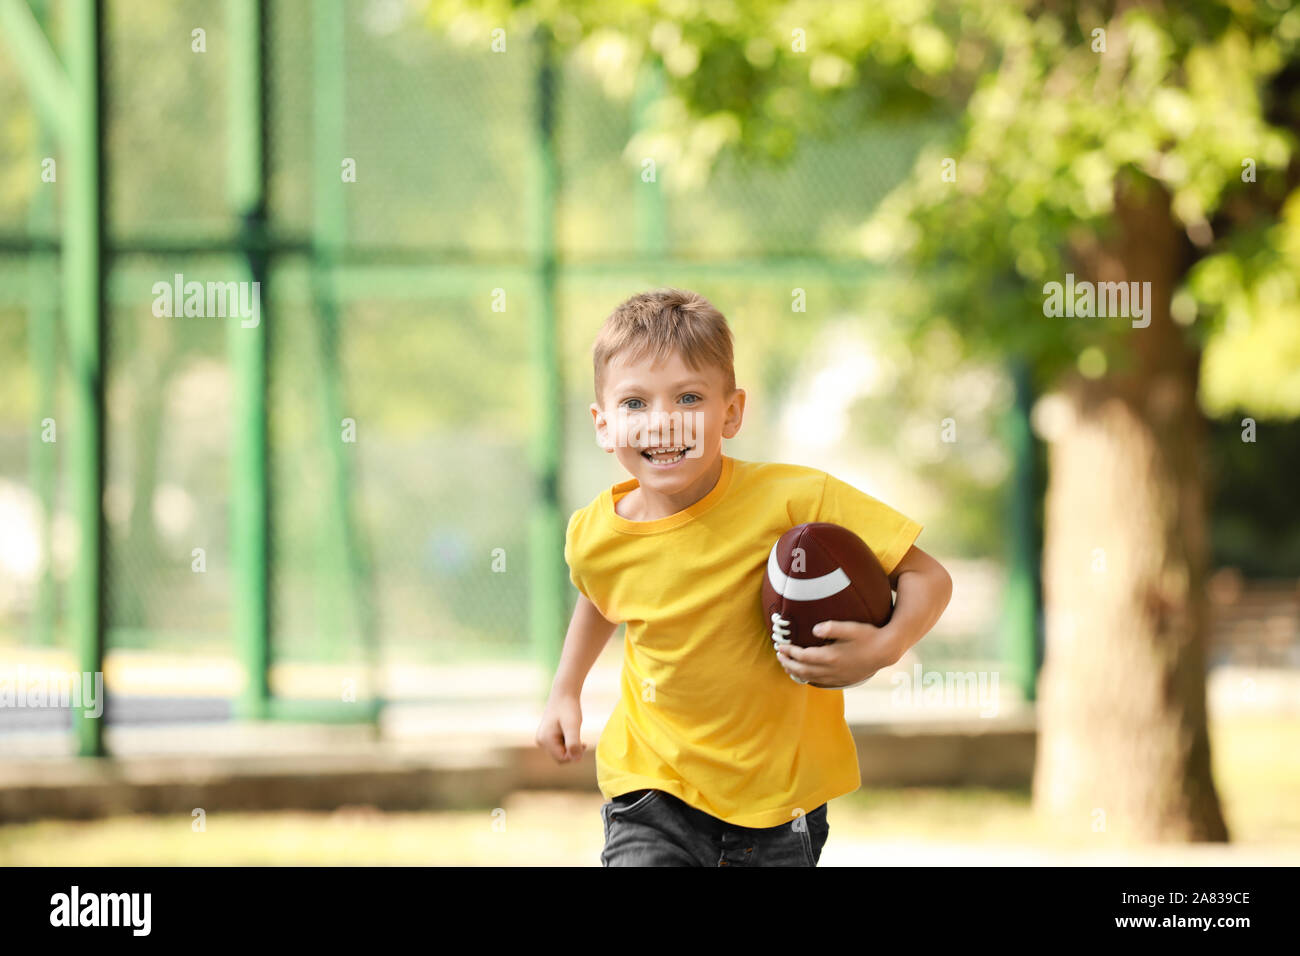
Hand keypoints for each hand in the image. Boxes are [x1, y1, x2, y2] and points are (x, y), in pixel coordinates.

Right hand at [535, 692, 585, 762]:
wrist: (564, 693)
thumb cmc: (569, 708)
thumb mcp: (573, 726)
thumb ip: (574, 743)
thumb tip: (576, 759)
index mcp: (545, 740)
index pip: (562, 759)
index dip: (574, 754)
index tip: (583, 743)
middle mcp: (541, 741)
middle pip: (560, 757)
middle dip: (572, 750)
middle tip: (581, 739)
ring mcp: (542, 738)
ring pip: (560, 752)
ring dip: (570, 746)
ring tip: (575, 732)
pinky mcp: (546, 736)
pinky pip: (559, 746)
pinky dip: (568, 742)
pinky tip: (572, 733)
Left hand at [774, 620, 900, 688]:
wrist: (886, 651)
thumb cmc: (868, 636)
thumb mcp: (850, 627)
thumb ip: (831, 627)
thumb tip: (813, 629)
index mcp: (831, 656)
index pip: (803, 657)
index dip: (790, 652)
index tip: (781, 646)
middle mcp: (832, 670)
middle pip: (803, 670)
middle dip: (788, 664)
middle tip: (779, 656)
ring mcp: (837, 677)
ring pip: (811, 678)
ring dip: (796, 673)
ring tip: (787, 666)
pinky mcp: (843, 680)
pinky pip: (821, 683)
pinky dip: (809, 679)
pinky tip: (806, 675)